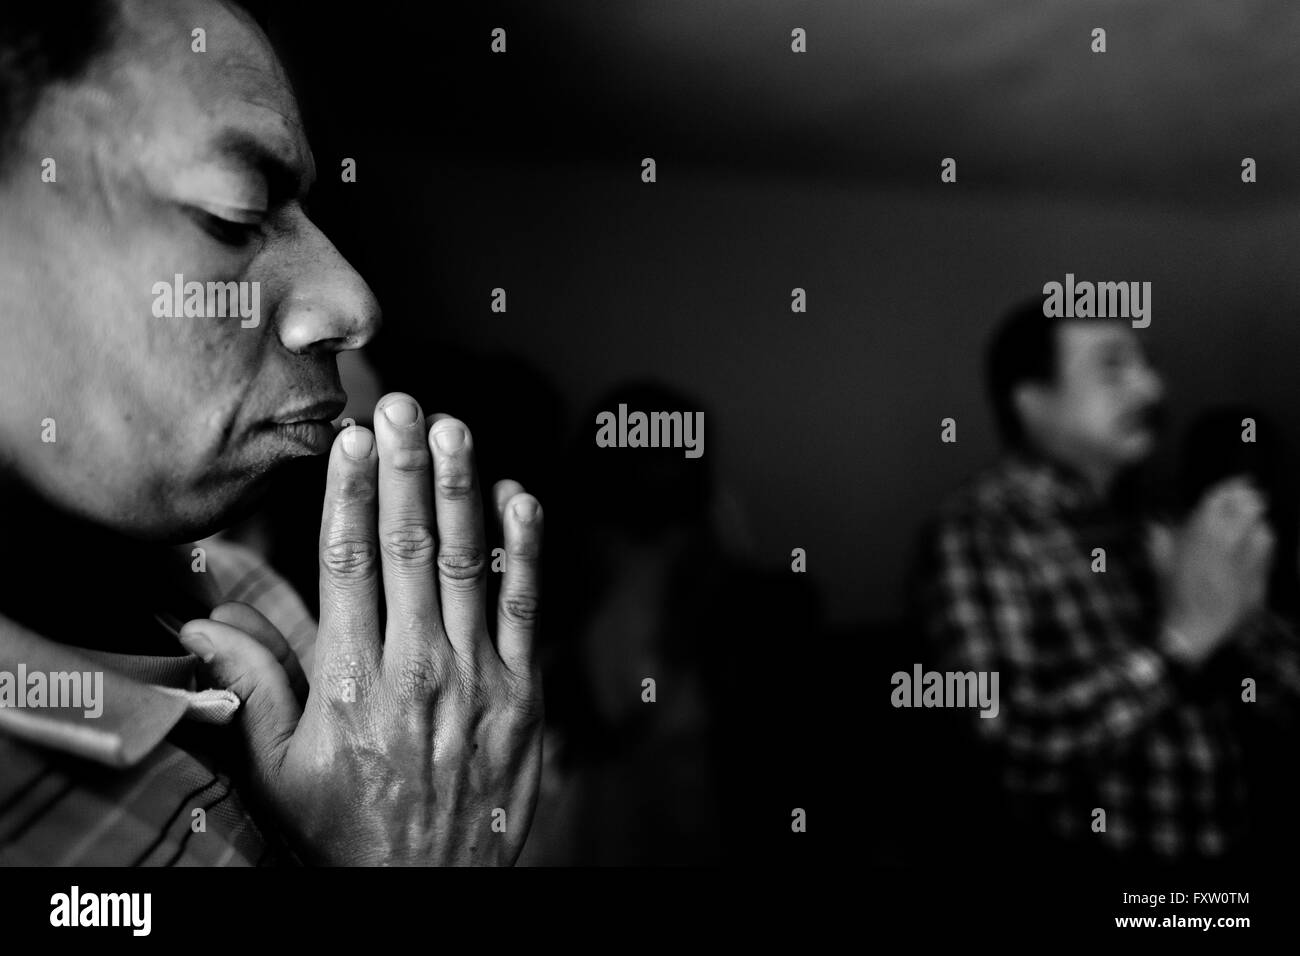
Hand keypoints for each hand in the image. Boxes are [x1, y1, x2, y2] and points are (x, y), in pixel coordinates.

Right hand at [180, 393, 544, 864]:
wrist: (428, 891)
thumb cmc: (346, 829)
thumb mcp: (279, 769)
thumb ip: (251, 687)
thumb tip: (205, 620)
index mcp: (349, 683)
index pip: (347, 565)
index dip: (349, 494)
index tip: (349, 438)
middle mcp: (414, 669)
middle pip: (406, 547)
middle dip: (404, 468)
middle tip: (401, 403)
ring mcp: (475, 679)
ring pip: (465, 565)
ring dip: (460, 490)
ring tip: (453, 428)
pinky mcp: (523, 694)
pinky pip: (526, 608)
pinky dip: (525, 552)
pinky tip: (520, 500)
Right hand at [1149, 476, 1273, 664]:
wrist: (1195, 629)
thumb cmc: (1173, 595)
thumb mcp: (1159, 564)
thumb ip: (1160, 540)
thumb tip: (1158, 526)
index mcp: (1200, 532)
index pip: (1220, 498)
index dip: (1231, 486)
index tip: (1238, 482)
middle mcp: (1227, 540)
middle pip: (1248, 507)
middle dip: (1250, 500)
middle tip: (1250, 497)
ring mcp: (1248, 558)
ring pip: (1263, 528)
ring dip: (1258, 522)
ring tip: (1254, 521)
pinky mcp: (1260, 574)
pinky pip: (1269, 551)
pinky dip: (1264, 544)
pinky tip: (1259, 544)